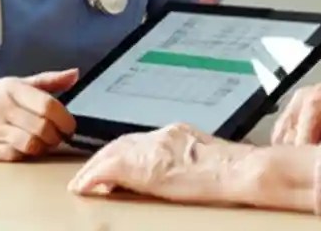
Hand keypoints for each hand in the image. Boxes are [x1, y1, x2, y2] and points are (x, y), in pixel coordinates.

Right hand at [0, 69, 77, 160]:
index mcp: (11, 88)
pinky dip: (26, 154)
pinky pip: (17, 155)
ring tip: (43, 142)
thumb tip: (74, 74)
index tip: (69, 126)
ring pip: (32, 144)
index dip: (65, 119)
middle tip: (58, 136)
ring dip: (44, 146)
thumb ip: (46, 82)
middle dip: (56, 136)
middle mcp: (2, 107)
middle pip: (43, 127)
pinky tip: (24, 147)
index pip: (47, 105)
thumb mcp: (13, 84)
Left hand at [68, 123, 253, 204]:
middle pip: (122, 142)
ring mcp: (152, 148)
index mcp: (177, 132)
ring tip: (82, 182)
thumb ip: (188, 158)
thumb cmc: (233, 170)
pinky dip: (92, 177)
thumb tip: (182, 169)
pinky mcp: (145, 166)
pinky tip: (84, 188)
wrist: (238, 171)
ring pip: (111, 152)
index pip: (140, 138)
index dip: (122, 151)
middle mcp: (162, 135)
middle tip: (89, 172)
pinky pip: (108, 168)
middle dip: (103, 156)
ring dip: (94, 167)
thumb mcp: (208, 157)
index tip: (113, 162)